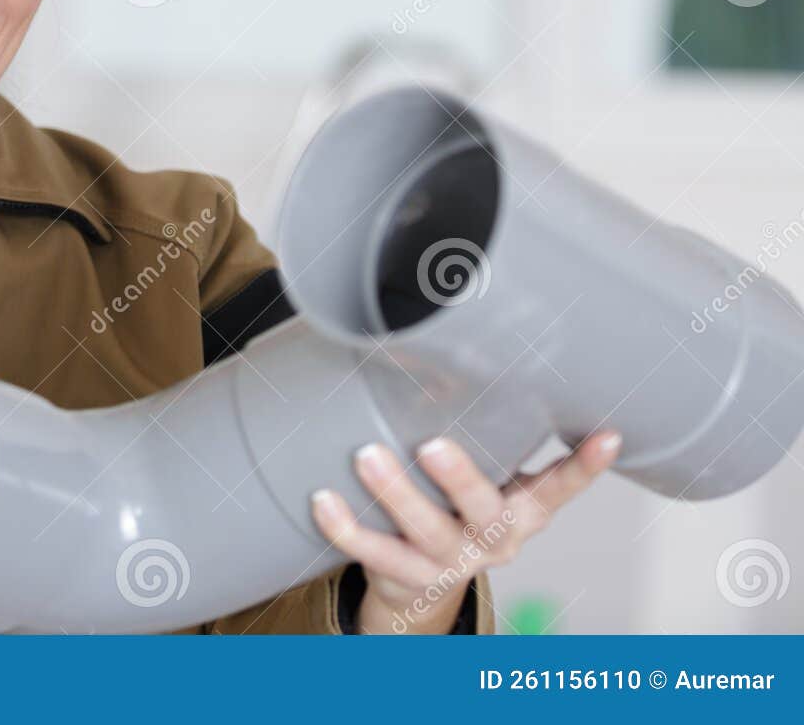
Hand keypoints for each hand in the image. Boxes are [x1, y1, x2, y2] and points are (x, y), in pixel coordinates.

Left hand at [310, 430, 621, 633]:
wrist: (417, 586)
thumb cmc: (452, 512)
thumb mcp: (486, 480)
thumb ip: (488, 433)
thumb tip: (470, 345)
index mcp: (520, 512)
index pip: (559, 489)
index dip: (584, 467)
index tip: (607, 435)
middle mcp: (493, 541)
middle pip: (483, 512)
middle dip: (460, 479)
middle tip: (432, 446)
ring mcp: (450, 563)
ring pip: (425, 533)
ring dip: (395, 495)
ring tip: (367, 457)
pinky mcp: (408, 578)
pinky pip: (374, 554)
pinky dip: (347, 528)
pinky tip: (324, 500)